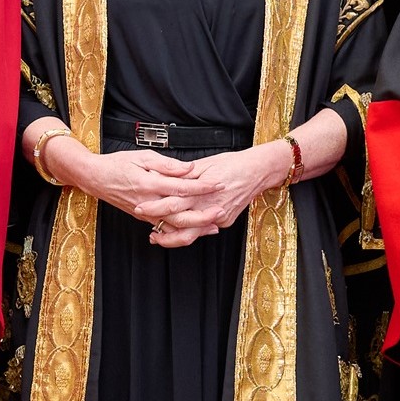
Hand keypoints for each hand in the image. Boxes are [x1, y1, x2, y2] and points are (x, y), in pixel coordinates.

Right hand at [66, 143, 217, 227]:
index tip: (218, 183)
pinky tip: (193, 230)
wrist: (94, 178)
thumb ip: (167, 164)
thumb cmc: (117, 164)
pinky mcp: (142, 217)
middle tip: (221, 210)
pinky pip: (164, 227)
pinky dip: (180, 231)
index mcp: (149, 183)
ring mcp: (145, 213)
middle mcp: (148, 202)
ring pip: (173, 225)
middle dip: (203, 214)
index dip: (202, 186)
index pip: (181, 187)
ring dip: (195, 227)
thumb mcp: (142, 156)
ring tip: (214, 226)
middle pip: (180, 213)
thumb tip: (189, 168)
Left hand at [149, 144, 289, 248]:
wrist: (258, 171)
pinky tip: (176, 231)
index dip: (155, 206)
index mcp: (203, 189)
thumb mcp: (206, 164)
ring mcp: (219, 216)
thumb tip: (161, 174)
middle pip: (180, 223)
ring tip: (157, 237)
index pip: (174, 201)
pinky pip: (203, 230)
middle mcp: (211, 206)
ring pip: (192, 234)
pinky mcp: (225, 221)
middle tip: (147, 230)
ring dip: (173, 238)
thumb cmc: (232, 163)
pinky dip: (189, 231)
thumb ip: (184, 173)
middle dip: (161, 228)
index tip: (141, 206)